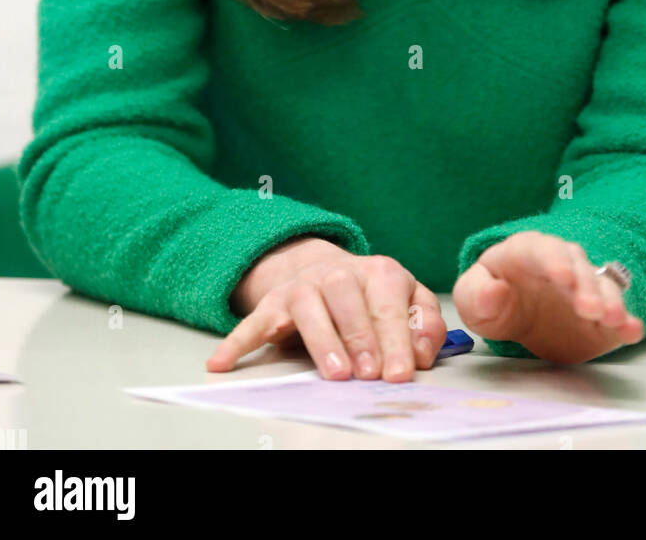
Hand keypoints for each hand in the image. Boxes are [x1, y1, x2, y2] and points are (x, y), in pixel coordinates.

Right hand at [206, 238, 447, 380]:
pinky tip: (222, 363)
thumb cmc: (371, 297)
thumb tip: (422, 352)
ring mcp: (301, 286)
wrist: (322, 272)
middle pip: (346, 297)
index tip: (399, 372)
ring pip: (307, 305)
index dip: (395, 338)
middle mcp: (337, 273)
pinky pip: (252, 322)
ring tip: (334, 372)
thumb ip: (423, 323)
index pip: (387, 302)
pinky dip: (237, 343)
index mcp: (377, 272)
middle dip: (360, 337)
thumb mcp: (407, 300)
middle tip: (369, 374)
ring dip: (322, 339)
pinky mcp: (271, 304)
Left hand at [452, 231, 643, 364]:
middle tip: (589, 308)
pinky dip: (627, 324)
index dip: (554, 261)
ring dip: (610, 302)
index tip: (562, 277)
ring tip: (613, 318)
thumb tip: (493, 293)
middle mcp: (564, 265)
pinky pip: (618, 318)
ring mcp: (585, 290)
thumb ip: (476, 294)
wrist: (519, 315)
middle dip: (586, 287)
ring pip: (603, 289)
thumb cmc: (493, 298)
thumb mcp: (472, 297)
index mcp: (528, 252)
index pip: (543, 250)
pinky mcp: (601, 318)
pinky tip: (632, 332)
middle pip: (579, 268)